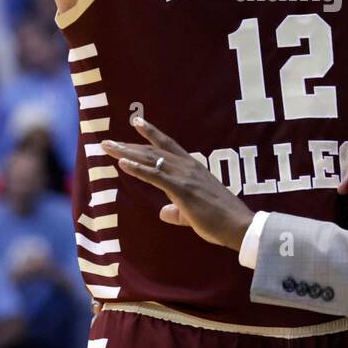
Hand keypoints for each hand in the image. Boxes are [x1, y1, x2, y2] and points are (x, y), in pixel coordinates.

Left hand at [102, 117, 252, 250]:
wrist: (239, 225)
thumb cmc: (221, 220)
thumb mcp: (194, 213)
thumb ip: (177, 211)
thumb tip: (164, 213)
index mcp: (193, 168)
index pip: (169, 146)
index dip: (152, 134)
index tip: (137, 122)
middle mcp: (188, 167)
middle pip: (153, 151)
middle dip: (129, 145)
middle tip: (108, 141)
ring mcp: (185, 177)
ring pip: (151, 160)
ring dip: (127, 153)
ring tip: (108, 147)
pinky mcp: (182, 190)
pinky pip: (156, 177)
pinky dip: (138, 169)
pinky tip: (122, 164)